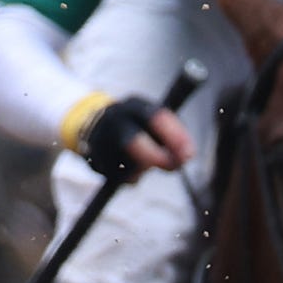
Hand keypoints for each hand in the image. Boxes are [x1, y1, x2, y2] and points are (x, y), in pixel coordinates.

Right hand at [77, 95, 193, 181]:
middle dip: (157, 158)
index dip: (175, 137)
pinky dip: (131, 176)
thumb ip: (175, 136)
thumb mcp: (156, 122)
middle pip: (133, 141)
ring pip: (128, 164)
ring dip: (143, 169)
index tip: (189, 154)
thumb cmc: (139, 126)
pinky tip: (129, 167)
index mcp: (134, 105)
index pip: (155, 118)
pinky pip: (118, 177)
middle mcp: (113, 119)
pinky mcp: (93, 159)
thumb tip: (187, 155)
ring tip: (144, 162)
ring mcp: (99, 139)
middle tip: (174, 167)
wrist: (96, 126)